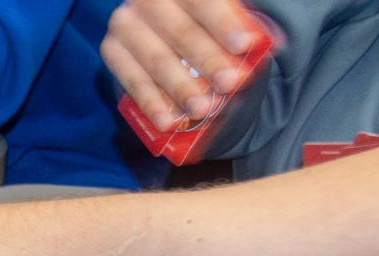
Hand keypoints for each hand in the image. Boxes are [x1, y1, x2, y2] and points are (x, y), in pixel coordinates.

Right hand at [102, 0, 263, 128]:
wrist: (161, 25)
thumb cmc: (202, 19)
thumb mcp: (218, 12)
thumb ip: (236, 22)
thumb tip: (266, 43)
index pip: (203, 2)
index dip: (224, 24)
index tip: (245, 46)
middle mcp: (147, 0)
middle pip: (181, 32)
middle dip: (207, 61)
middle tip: (228, 84)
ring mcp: (125, 25)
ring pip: (156, 60)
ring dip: (180, 88)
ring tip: (202, 109)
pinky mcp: (112, 50)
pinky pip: (132, 80)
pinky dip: (151, 103)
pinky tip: (168, 121)